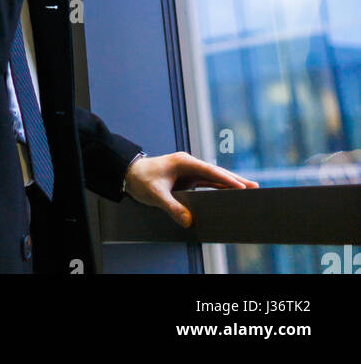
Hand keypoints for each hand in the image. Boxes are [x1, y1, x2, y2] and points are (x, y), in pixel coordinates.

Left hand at [123, 152, 258, 227]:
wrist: (128, 173)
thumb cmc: (141, 178)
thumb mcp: (155, 194)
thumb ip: (172, 207)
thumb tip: (189, 221)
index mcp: (184, 162)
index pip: (210, 171)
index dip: (226, 179)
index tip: (242, 186)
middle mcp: (189, 165)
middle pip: (216, 173)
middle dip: (235, 179)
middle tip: (255, 187)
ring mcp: (188, 172)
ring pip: (213, 178)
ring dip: (229, 184)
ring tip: (248, 190)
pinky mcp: (186, 180)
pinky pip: (206, 184)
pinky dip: (218, 188)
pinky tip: (229, 194)